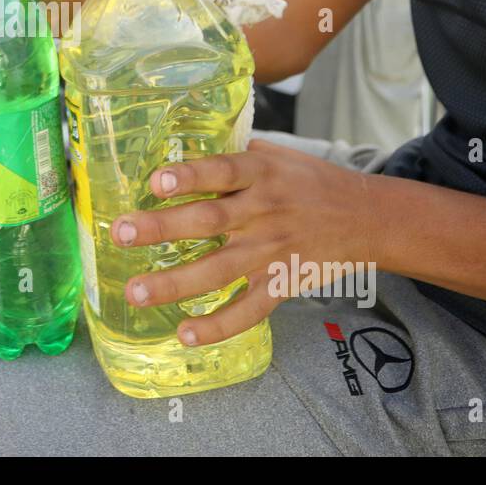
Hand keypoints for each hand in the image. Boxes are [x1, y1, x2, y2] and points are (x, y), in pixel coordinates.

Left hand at [109, 139, 381, 346]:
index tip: (154, 182)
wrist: (366, 217)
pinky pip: (249, 309)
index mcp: (261, 173)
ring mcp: (272, 250)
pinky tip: (185, 333)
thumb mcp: (277, 155)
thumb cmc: (310, 182)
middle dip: (161, 228)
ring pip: (219, 270)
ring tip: (135, 292)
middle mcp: (264, 210)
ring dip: (175, 283)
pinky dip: (219, 325)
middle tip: (119, 233)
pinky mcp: (282, 283)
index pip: (221, 171)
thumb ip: (233, 156)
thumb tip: (181, 150)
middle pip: (209, 221)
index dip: (189, 177)